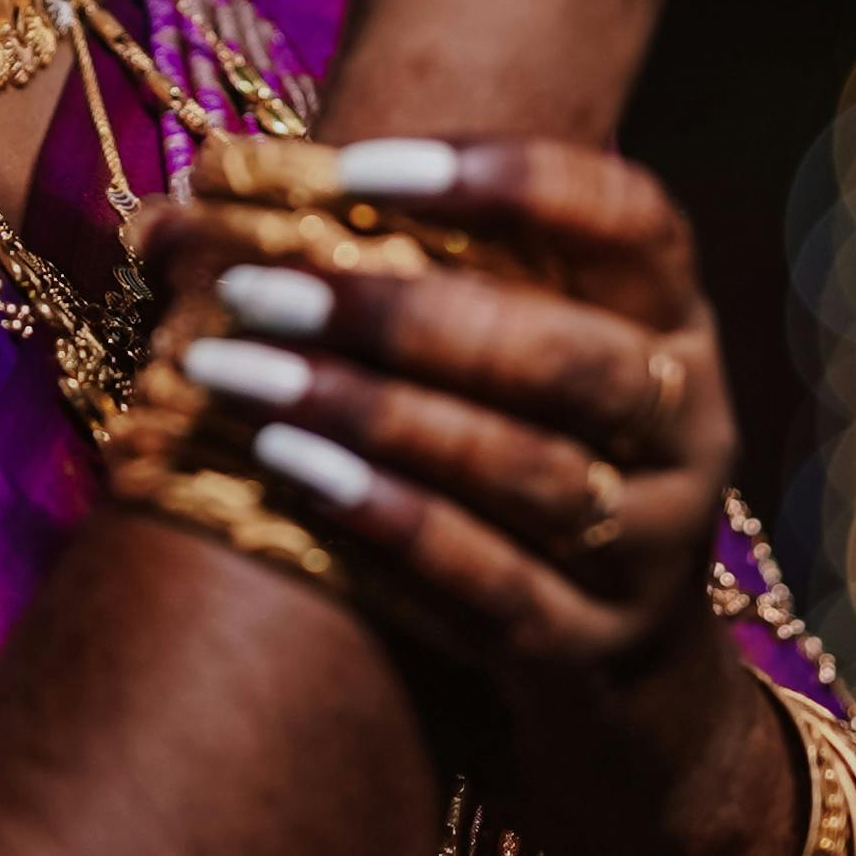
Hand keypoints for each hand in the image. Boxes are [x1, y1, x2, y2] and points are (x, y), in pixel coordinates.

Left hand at [139, 140, 803, 855]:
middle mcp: (691, 425)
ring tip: (239, 373)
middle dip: (403, 314)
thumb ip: (395, 281)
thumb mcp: (510, 373)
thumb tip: (164, 221)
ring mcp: (656, 543)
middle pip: (568, 355)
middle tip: (257, 286)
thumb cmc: (522, 472)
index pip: (632, 219)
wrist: (625, 686)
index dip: (511, 179)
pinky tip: (286, 473)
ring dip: (368, 414)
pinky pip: (489, 578)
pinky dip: (383, 520)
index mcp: (676, 324)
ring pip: (521, 467)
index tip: (361, 169)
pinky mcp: (597, 645)